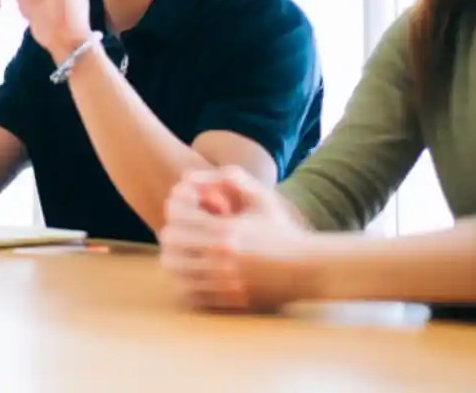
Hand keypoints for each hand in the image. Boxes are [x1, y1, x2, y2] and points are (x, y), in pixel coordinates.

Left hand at [159, 166, 317, 311]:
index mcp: (225, 230)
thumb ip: (228, 177)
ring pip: (173, 268)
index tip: (189, 206)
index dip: (177, 206)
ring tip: (189, 250)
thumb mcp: (260, 196)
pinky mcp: (226, 300)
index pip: (176, 215)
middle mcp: (220, 256)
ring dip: (176, 255)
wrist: (306, 268)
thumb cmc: (281, 230)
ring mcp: (221, 281)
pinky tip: (198, 270)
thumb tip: (189, 177)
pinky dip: (186, 279)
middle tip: (186, 228)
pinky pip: (188, 291)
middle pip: (169, 241)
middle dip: (174, 229)